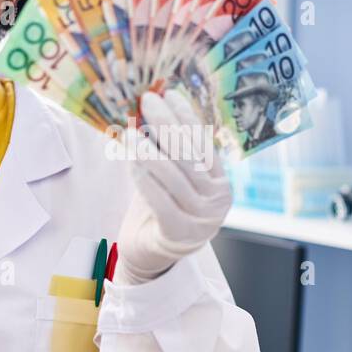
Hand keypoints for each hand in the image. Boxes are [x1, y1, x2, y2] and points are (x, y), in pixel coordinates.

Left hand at [117, 89, 231, 284]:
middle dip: (166, 123)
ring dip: (149, 149)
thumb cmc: (159, 210)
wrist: (150, 258)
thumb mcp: (169, 178)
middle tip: (147, 100)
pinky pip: (159, 200)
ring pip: (173, 175)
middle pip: (189, 154)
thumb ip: (168, 151)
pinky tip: (130, 160)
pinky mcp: (180, 234)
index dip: (186, 115)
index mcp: (220, 183)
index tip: (169, 93)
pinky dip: (143, 178)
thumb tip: (152, 108)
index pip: (203, 142)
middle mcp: (217, 200)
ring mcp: (202, 219)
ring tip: (130, 131)